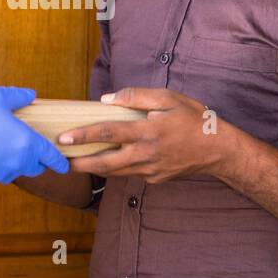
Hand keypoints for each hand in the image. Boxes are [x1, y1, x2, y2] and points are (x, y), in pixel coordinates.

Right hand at [0, 86, 68, 183]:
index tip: (64, 164)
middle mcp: (17, 162)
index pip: (51, 157)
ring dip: (16, 161)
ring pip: (16, 170)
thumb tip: (31, 95)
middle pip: (36, 167)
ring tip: (4, 145)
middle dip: (37, 160)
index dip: (59, 161)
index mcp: (26, 143)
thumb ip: (17, 96)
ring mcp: (1, 173)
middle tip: (32, 149)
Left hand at [61, 87, 227, 183]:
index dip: (84, 135)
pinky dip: (115, 169)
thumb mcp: (168, 98)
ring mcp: (150, 170)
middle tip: (60, 160)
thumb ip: (136, 97)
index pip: (108, 133)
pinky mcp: (155, 179)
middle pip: (104, 163)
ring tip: (75, 162)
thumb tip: (107, 100)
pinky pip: (130, 174)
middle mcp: (146, 154)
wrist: (217, 149)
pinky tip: (106, 161)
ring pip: (115, 172)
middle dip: (80, 163)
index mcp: (147, 132)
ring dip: (94, 168)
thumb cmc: (194, 119)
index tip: (64, 137)